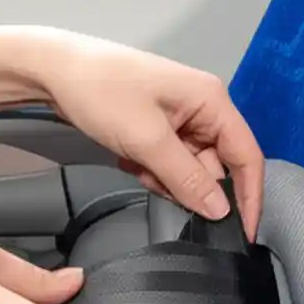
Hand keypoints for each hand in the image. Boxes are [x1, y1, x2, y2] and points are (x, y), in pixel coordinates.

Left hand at [37, 31, 266, 239]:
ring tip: (136, 163)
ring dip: (166, 178)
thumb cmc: (100, 89)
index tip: (243, 232)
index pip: (247, 156)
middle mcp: (202, 107)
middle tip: (157, 183)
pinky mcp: (159, 127)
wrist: (54, 71)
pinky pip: (169, 163)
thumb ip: (187, 178)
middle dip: (190, 185)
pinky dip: (151, 170)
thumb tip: (220, 209)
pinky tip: (129, 158)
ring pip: (190, 168)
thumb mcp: (147, 140)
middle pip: (217, 166)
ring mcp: (180, 117)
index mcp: (211, 100)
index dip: (249, 196)